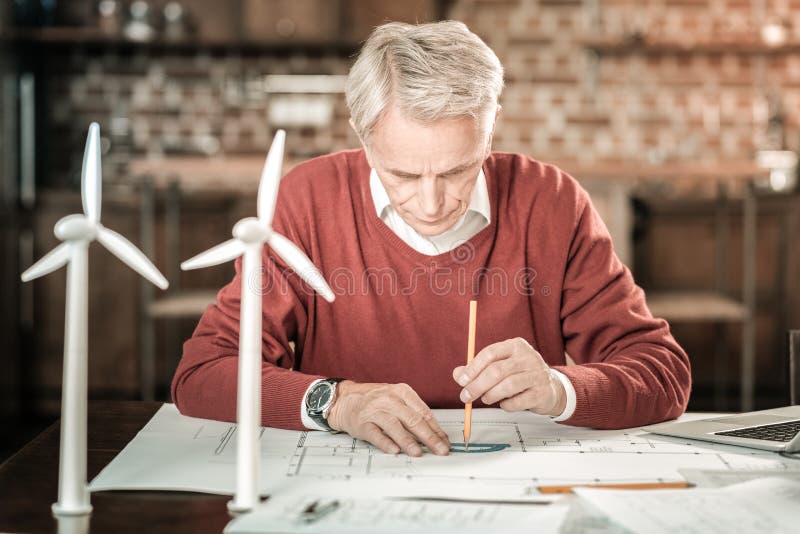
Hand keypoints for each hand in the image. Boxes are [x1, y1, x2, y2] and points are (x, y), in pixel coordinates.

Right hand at [326, 381, 450, 456]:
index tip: (445, 443)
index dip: (436, 429)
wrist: (346, 400)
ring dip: (408, 441)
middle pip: (413, 419)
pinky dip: (385, 442)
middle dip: (429, 437)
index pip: (424, 412)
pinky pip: (376, 434)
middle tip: (440, 450)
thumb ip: (414, 413)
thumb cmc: (376, 401)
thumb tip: (436, 435)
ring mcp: (374, 410)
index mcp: (402, 392)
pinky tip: (394, 450)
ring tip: (418, 453)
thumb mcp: (396, 399)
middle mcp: (389, 399)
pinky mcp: (362, 423)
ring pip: (395, 426)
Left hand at [452, 337, 565, 415]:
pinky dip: (506, 405)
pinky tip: (504, 404)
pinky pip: (519, 401)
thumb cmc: (520, 374)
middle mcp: (527, 357)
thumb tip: (458, 374)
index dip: (473, 368)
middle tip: (466, 396)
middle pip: (497, 370)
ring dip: (491, 395)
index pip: (490, 353)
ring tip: (486, 399)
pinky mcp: (542, 392)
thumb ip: (477, 369)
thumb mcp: (499, 365)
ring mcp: (537, 374)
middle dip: (477, 386)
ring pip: (508, 385)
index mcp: (515, 345)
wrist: (550, 387)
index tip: (462, 380)